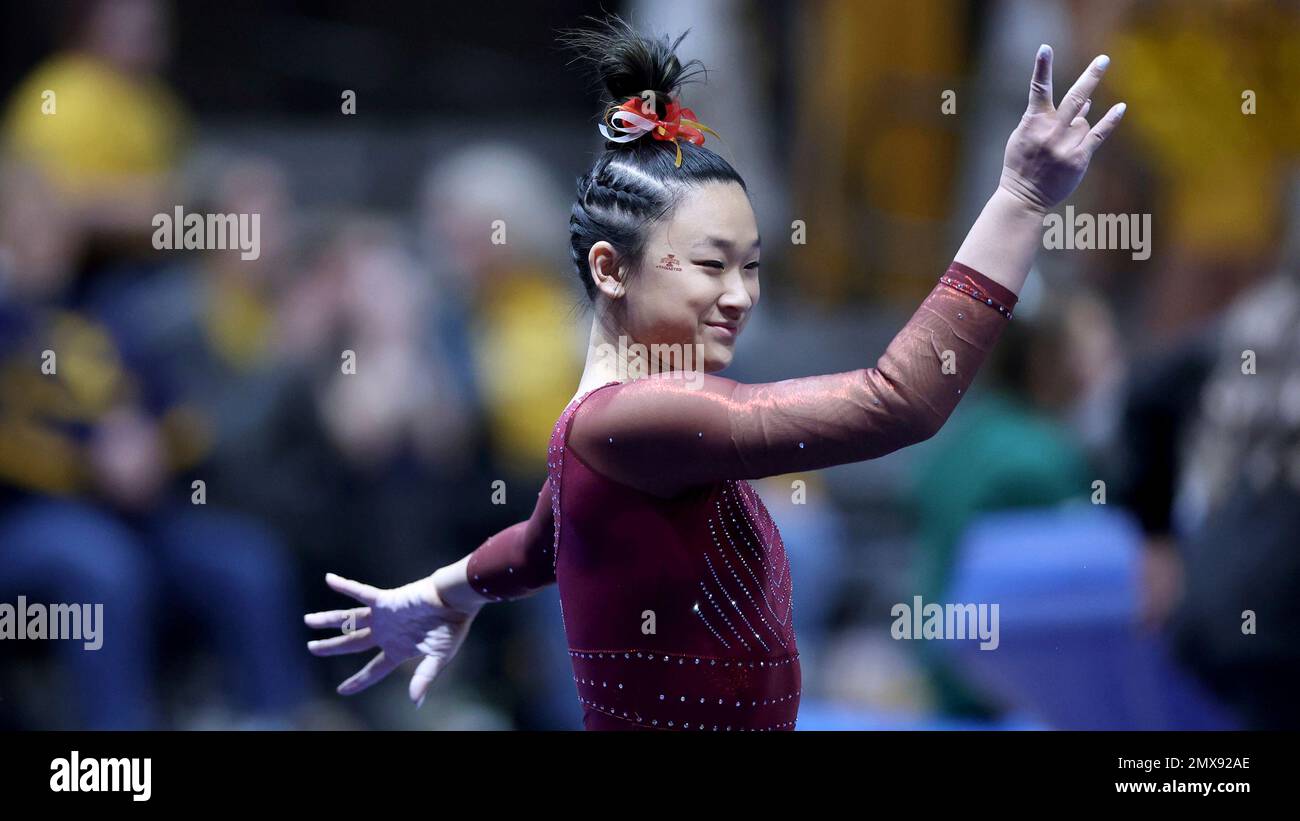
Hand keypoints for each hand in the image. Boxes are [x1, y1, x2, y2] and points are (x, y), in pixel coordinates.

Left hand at [305, 572, 479, 707]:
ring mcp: (384, 616)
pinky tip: (329, 579)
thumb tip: (415, 702)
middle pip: (352, 643)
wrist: (456, 601)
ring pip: (349, 620)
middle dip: (331, 647)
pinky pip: (361, 593)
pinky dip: (345, 586)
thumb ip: (424, 678)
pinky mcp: (385, 600)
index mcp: (398, 650)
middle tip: (311, 649)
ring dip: (328, 620)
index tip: (342, 690)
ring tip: (308, 621)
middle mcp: (386, 633)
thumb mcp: (439, 658)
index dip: (357, 681)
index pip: (372, 670)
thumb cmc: (451, 629)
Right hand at [999, 45, 1125, 211]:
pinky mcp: (1079, 158)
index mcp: (1033, 123)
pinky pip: (1099, 134)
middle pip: (1076, 97)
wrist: (1024, 196)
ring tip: (1058, 148)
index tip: (1045, 49)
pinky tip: (1121, 107)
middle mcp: (1051, 131)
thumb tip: (1086, 103)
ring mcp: (1066, 144)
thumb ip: (1049, 118)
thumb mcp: (1025, 137)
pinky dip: (1110, 120)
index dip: (1041, 68)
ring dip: (1075, 130)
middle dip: (1090, 77)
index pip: (1038, 90)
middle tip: (1104, 60)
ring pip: (1083, 122)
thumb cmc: (1022, 164)